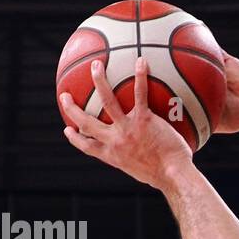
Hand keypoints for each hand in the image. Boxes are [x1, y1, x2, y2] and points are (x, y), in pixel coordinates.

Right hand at [60, 56, 193, 191]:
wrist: (174, 175)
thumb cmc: (165, 177)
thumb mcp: (143, 171)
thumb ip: (137, 159)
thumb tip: (144, 156)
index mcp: (112, 156)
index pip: (87, 147)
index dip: (75, 138)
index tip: (68, 130)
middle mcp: (115, 141)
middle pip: (85, 122)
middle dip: (71, 108)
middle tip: (64, 96)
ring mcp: (127, 128)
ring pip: (106, 100)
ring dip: (99, 81)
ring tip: (95, 65)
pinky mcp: (143, 119)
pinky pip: (140, 94)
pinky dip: (140, 76)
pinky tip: (141, 61)